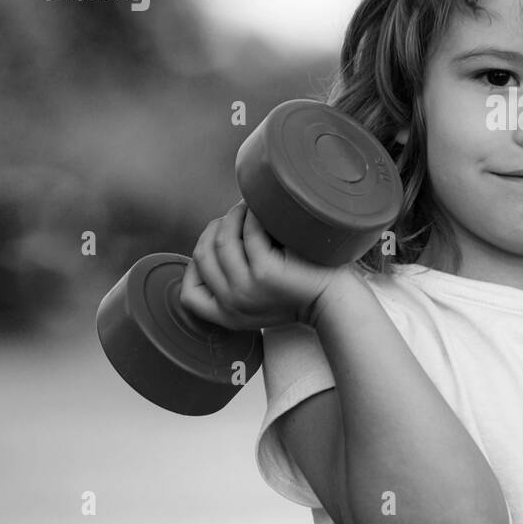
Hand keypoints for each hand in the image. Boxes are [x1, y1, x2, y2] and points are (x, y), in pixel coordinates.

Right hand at [179, 200, 341, 331]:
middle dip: (215, 228)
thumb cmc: (299, 289)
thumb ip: (234, 282)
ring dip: (233, 215)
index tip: (214, 240)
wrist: (334, 299)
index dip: (195, 262)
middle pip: (203, 255)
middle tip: (235, 215)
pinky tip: (265, 210)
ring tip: (250, 207)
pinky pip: (250, 233)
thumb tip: (216, 238)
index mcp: (226, 316)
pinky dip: (255, 215)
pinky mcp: (266, 273)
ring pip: (222, 240)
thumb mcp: (257, 299)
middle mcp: (232, 305)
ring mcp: (247, 290)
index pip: (188, 293)